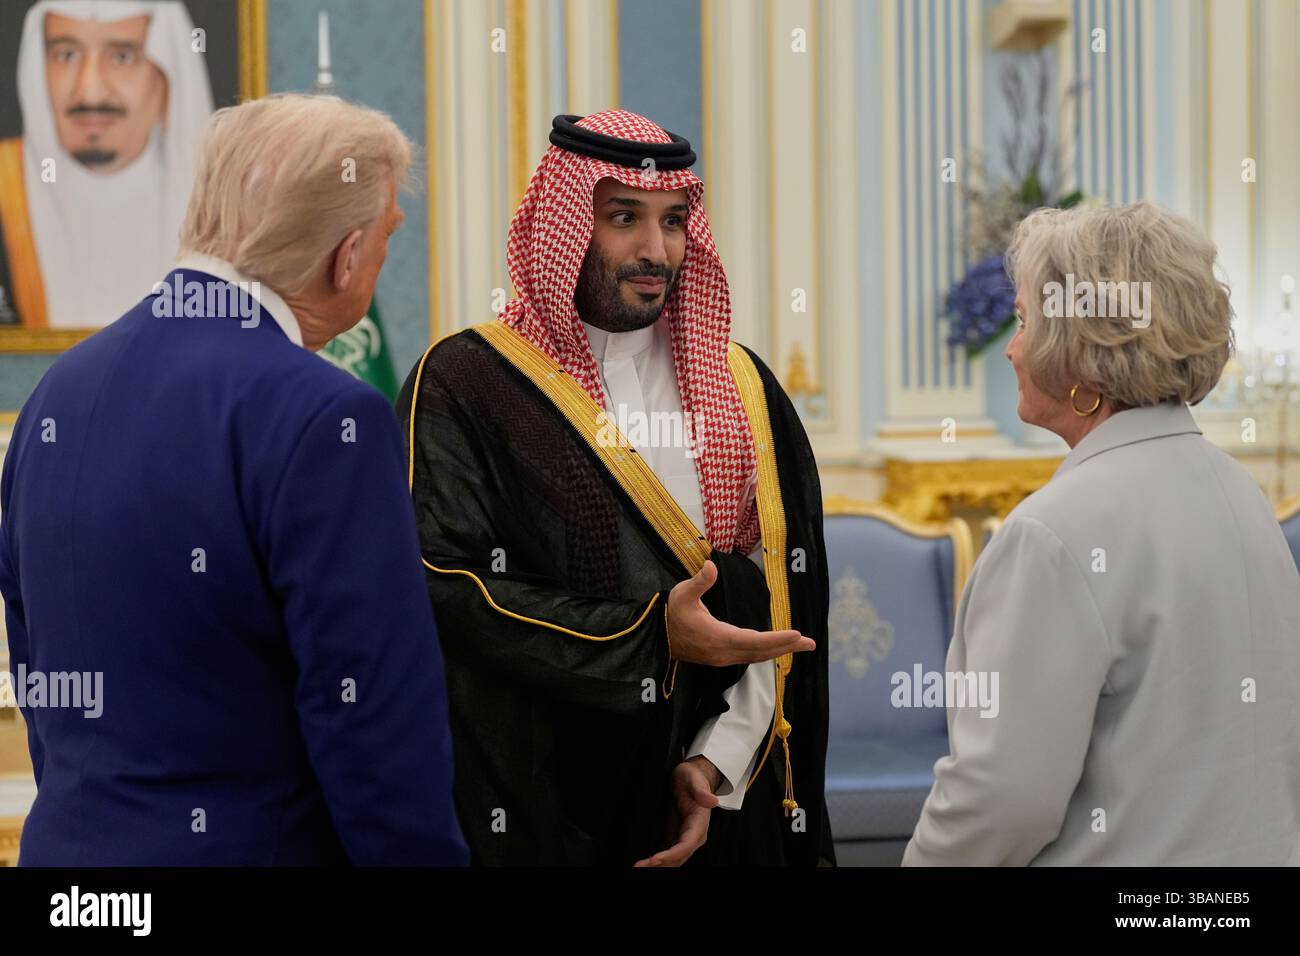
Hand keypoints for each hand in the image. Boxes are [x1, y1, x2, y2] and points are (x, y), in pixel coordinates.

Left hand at [634, 757, 720, 866]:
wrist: (691, 778)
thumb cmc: (693, 777)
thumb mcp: (694, 779)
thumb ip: (702, 791)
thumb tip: (713, 800)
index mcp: (699, 824)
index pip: (687, 845)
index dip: (672, 854)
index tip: (656, 859)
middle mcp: (694, 835)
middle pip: (678, 857)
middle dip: (660, 864)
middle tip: (640, 866)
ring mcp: (684, 838)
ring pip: (672, 859)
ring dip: (657, 865)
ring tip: (639, 867)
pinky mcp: (675, 837)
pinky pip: (667, 854)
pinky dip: (656, 861)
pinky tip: (644, 864)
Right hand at [666, 560, 814, 665]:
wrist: (656, 637)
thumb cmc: (671, 613)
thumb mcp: (682, 593)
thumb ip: (699, 581)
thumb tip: (711, 565)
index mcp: (718, 637)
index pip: (755, 640)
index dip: (777, 639)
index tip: (797, 634)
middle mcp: (724, 652)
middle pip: (761, 652)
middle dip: (787, 647)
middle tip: (810, 643)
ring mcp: (722, 658)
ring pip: (756, 656)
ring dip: (778, 651)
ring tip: (799, 645)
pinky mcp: (720, 658)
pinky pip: (749, 657)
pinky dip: (765, 652)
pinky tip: (773, 648)